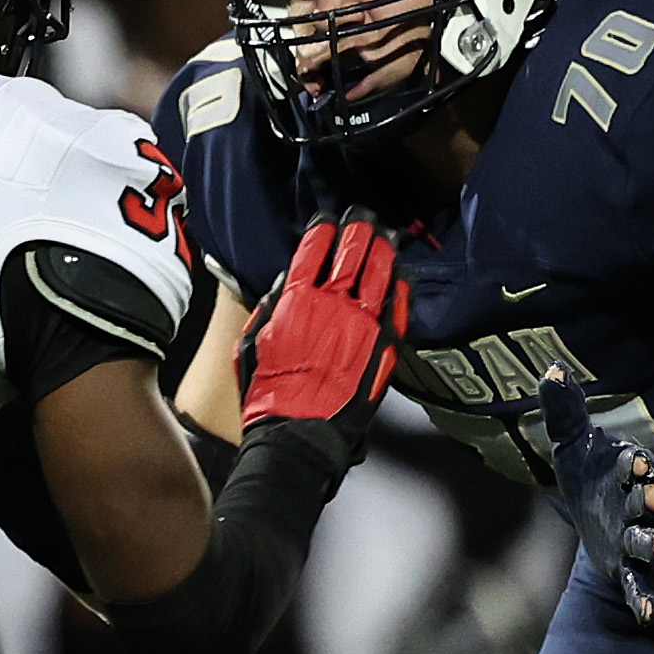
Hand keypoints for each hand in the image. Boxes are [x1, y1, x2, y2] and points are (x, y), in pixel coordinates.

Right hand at [238, 207, 409, 450]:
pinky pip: (397, 308)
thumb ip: (272, 308)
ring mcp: (362, 325)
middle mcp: (333, 306)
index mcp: (296, 301)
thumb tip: (286, 286)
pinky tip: (400, 277)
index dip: (322, 229)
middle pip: (352, 252)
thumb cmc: (269, 396)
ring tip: (385, 237)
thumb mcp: (253, 343)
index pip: (313, 249)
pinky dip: (400, 289)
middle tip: (361, 217)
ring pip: (380, 273)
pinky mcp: (383, 347)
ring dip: (383, 250)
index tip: (327, 221)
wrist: (298, 436)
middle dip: (358, 228)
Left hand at [537, 366, 653, 625]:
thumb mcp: (572, 441)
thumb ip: (564, 408)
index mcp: (624, 473)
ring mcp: (633, 538)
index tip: (638, 460)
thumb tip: (552, 369)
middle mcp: (635, 505)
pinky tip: (647, 616)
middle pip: (647, 503)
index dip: (635, 463)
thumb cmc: (593, 472)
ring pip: (650, 542)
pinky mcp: (626, 567)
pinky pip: (637, 584)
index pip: (632, 464)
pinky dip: (643, 599)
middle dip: (653, 500)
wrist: (602, 510)